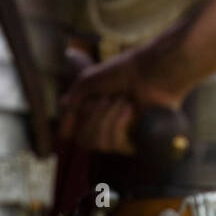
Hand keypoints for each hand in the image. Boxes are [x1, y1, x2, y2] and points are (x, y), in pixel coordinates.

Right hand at [58, 49, 182, 154]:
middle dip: (92, 117)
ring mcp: (122, 136)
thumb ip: (74, 97)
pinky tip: (129, 109)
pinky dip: (118, 123)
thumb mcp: (89, 81)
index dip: (69, 125)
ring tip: (121, 100)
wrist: (152, 71)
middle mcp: (107, 128)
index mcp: (95, 114)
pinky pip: (115, 144)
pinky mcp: (138, 141)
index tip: (72, 109)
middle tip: (107, 97)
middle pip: (83, 140)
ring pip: (98, 144)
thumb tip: (63, 114)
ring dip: (106, 119)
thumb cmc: (123, 72)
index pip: (72, 135)